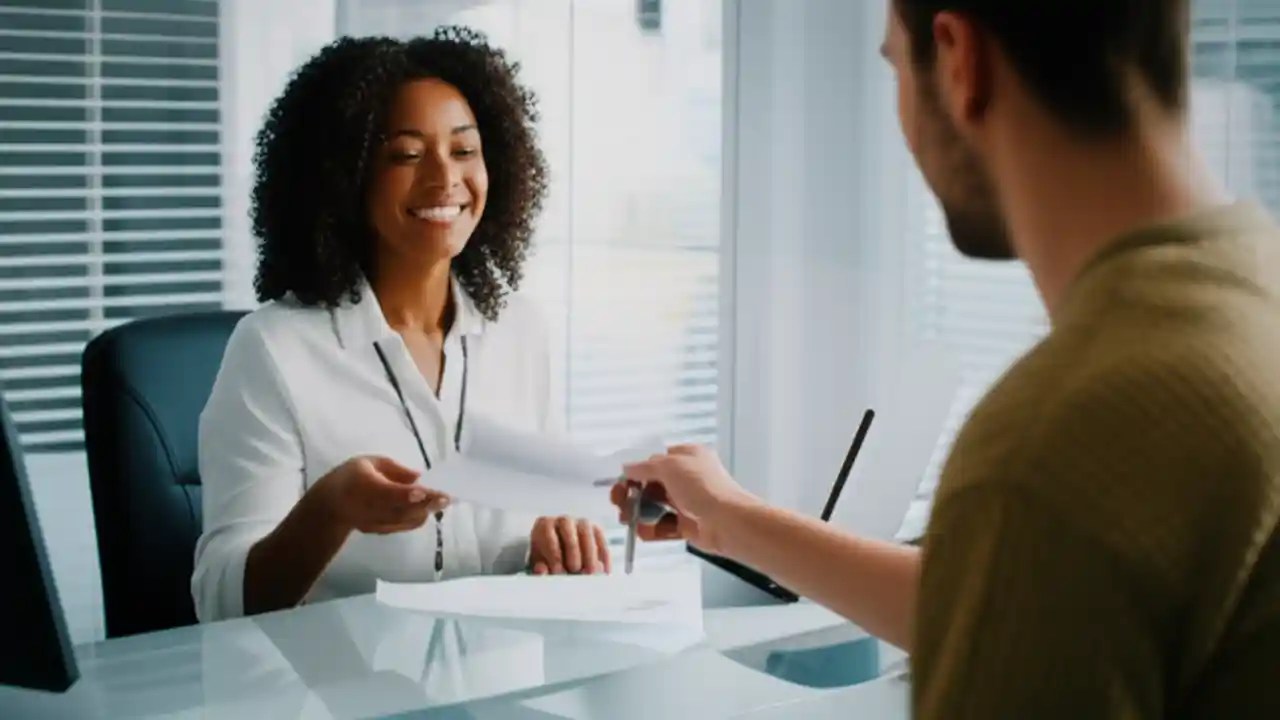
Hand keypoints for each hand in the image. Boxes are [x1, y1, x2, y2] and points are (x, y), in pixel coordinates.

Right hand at [316, 456, 448, 534]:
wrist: (330, 506)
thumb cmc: (351, 477)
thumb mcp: (369, 463)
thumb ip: (394, 469)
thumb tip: (418, 477)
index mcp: (366, 487)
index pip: (390, 493)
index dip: (409, 495)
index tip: (428, 492)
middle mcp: (372, 508)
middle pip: (403, 509)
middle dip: (426, 504)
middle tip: (446, 498)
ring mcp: (377, 523)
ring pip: (406, 520)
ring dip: (426, 512)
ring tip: (442, 501)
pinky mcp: (381, 531)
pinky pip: (404, 525)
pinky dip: (418, 518)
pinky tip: (429, 509)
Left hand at [529, 516, 610, 574]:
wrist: (561, 561)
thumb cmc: (547, 562)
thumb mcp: (541, 566)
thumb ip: (540, 568)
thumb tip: (541, 570)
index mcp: (544, 525)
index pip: (547, 531)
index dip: (553, 551)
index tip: (557, 570)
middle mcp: (563, 521)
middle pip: (568, 527)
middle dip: (572, 549)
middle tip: (575, 569)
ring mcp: (581, 523)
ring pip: (587, 531)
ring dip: (590, 552)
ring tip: (590, 572)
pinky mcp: (596, 530)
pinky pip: (601, 540)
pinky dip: (604, 556)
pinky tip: (605, 571)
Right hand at [612, 444, 758, 553]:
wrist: (728, 522)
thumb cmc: (703, 487)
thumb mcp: (670, 466)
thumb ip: (644, 467)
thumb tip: (627, 468)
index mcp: (688, 456)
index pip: (657, 460)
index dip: (637, 471)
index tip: (622, 483)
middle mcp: (689, 478)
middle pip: (653, 485)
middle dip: (633, 494)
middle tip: (618, 503)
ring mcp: (689, 502)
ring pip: (656, 507)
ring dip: (638, 513)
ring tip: (626, 520)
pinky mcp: (689, 525)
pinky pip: (665, 526)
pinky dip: (652, 529)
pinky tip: (641, 532)